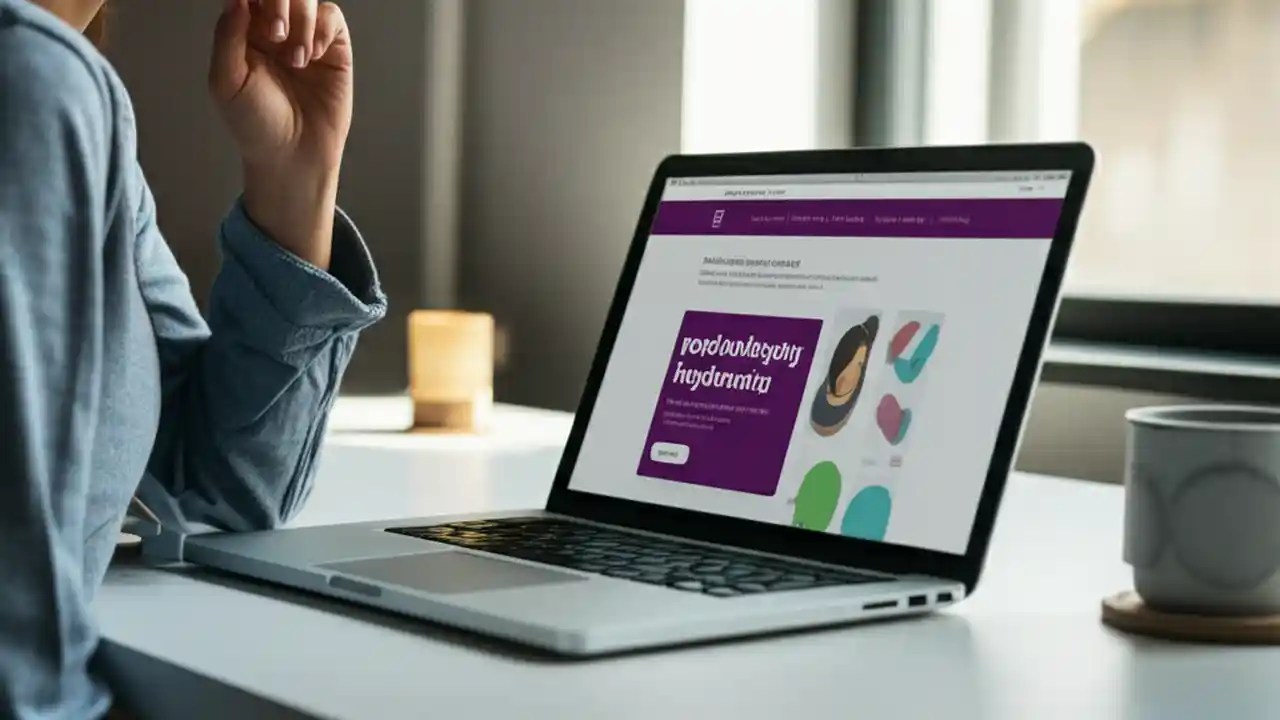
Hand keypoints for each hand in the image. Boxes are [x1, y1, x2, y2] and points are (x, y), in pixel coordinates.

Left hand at [209, 0, 353, 269]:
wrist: (292, 156)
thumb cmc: (255, 126)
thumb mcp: (226, 82)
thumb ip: (227, 36)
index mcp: (242, 32)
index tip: (256, 21)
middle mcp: (274, 29)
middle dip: (278, 2)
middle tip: (274, 34)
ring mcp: (304, 37)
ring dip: (300, 21)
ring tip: (296, 59)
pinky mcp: (333, 50)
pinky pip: (331, 18)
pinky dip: (321, 30)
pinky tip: (312, 56)